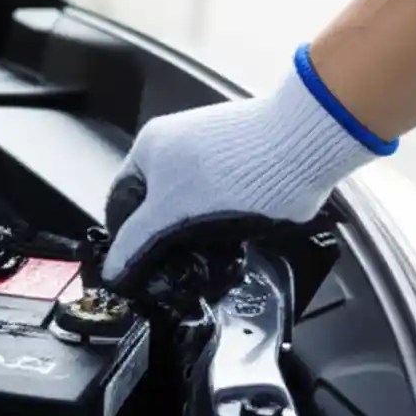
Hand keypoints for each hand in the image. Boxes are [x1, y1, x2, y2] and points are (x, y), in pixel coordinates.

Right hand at [101, 69, 381, 292]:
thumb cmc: (231, 175)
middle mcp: (174, 143)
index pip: (121, 203)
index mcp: (147, 148)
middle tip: (170, 270)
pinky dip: (220, 219)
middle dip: (161, 236)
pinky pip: (219, 197)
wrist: (303, 142)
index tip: (138, 271)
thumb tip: (113, 273)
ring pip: (188, 202)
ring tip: (206, 257)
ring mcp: (210, 148)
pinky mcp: (243, 158)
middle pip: (155, 203)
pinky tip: (233, 236)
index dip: (126, 239)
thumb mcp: (172, 214)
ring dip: (192, 231)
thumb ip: (137, 243)